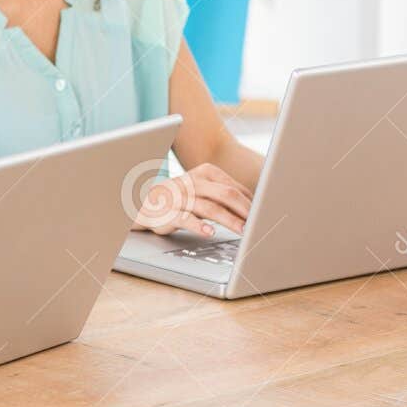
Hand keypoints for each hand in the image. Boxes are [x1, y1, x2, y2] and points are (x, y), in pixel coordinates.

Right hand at [135, 162, 252, 236]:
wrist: (141, 203)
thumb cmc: (179, 199)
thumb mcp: (202, 191)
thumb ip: (224, 196)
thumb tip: (256, 206)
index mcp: (204, 173)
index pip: (234, 187)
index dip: (251, 202)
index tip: (265, 214)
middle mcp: (192, 182)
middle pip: (225, 194)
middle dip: (245, 210)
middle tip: (259, 222)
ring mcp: (179, 197)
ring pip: (209, 208)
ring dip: (229, 220)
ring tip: (243, 231)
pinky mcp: (167, 213)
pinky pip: (185, 218)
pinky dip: (198, 226)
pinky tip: (209, 232)